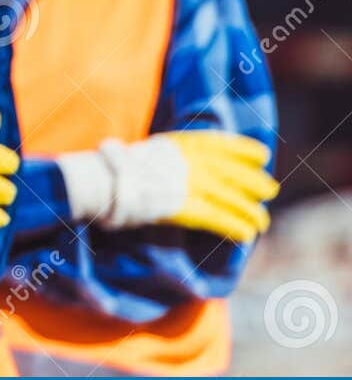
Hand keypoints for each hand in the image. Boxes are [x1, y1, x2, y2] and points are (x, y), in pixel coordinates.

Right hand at [58, 129, 276, 242]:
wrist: (110, 180)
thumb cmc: (122, 165)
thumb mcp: (153, 149)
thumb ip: (173, 154)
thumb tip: (181, 161)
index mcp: (187, 144)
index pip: (227, 145)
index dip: (247, 151)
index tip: (262, 156)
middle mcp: (197, 163)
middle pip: (238, 173)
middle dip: (257, 183)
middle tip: (269, 191)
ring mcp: (196, 185)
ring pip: (236, 200)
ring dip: (252, 212)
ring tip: (261, 222)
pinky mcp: (192, 209)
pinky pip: (223, 220)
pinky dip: (237, 228)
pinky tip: (247, 235)